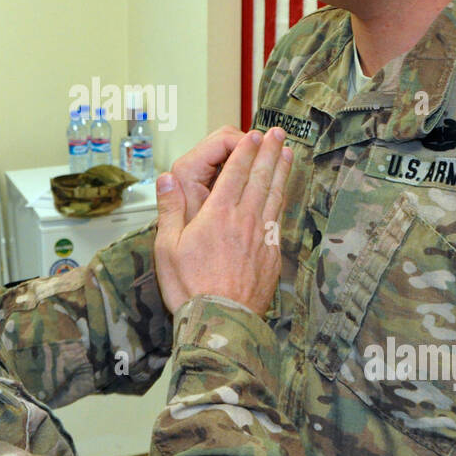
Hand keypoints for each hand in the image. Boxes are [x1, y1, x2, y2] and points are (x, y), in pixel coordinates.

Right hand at [154, 127, 291, 316]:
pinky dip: (284, 199)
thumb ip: (170, 209)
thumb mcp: (167, 248)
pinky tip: (285, 195)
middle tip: (277, 133)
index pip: (235, 173)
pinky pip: (279, 218)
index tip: (253, 134)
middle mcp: (245, 219)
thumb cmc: (191, 287)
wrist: (221, 321)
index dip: (245, 151)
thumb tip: (167, 178)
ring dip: (282, 171)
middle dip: (269, 152)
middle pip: (260, 178)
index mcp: (218, 214)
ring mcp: (262, 236)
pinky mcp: (271, 254)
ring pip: (275, 195)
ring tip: (288, 153)